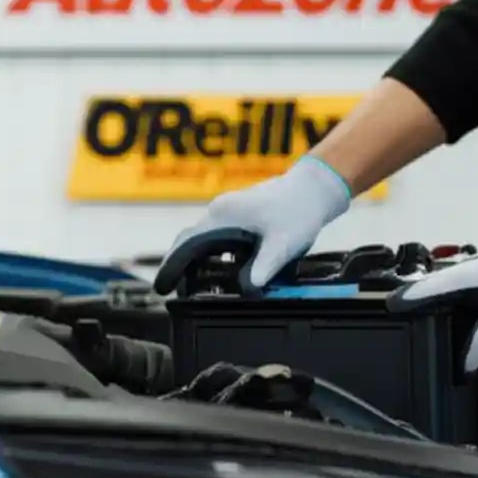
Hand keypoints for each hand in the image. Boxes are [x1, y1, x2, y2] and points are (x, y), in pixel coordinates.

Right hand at [154, 157, 351, 293]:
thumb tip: (250, 289)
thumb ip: (265, 266)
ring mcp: (228, 211)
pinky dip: (209, 253)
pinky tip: (218, 269)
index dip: (172, 266)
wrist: (315, 187)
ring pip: (201, 238)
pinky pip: (214, 236)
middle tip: (172, 289)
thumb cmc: (299, 210)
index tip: (162, 287)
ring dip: (194, 259)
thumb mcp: (283, 243)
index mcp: (223, 216)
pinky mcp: (238, 214)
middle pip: (188, 240)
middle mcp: (220, 211)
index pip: (185, 244)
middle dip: (178, 264)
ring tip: (191, 284)